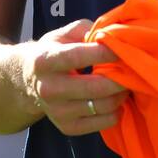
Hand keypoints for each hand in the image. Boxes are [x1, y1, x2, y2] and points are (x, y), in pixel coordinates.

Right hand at [17, 19, 128, 135]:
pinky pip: (103, 123)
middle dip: (120, 78)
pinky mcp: (67, 127)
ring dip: (120, 94)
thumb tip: (110, 36)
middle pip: (94, 87)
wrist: (27, 81)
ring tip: (124, 83)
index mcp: (45, 61)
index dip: (103, 52)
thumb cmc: (51, 52)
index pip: (77, 56)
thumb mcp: (62, 35)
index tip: (121, 48)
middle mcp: (48, 88)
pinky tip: (114, 99)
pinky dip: (115, 111)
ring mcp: (57, 111)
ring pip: (102, 106)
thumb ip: (85, 30)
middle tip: (130, 69)